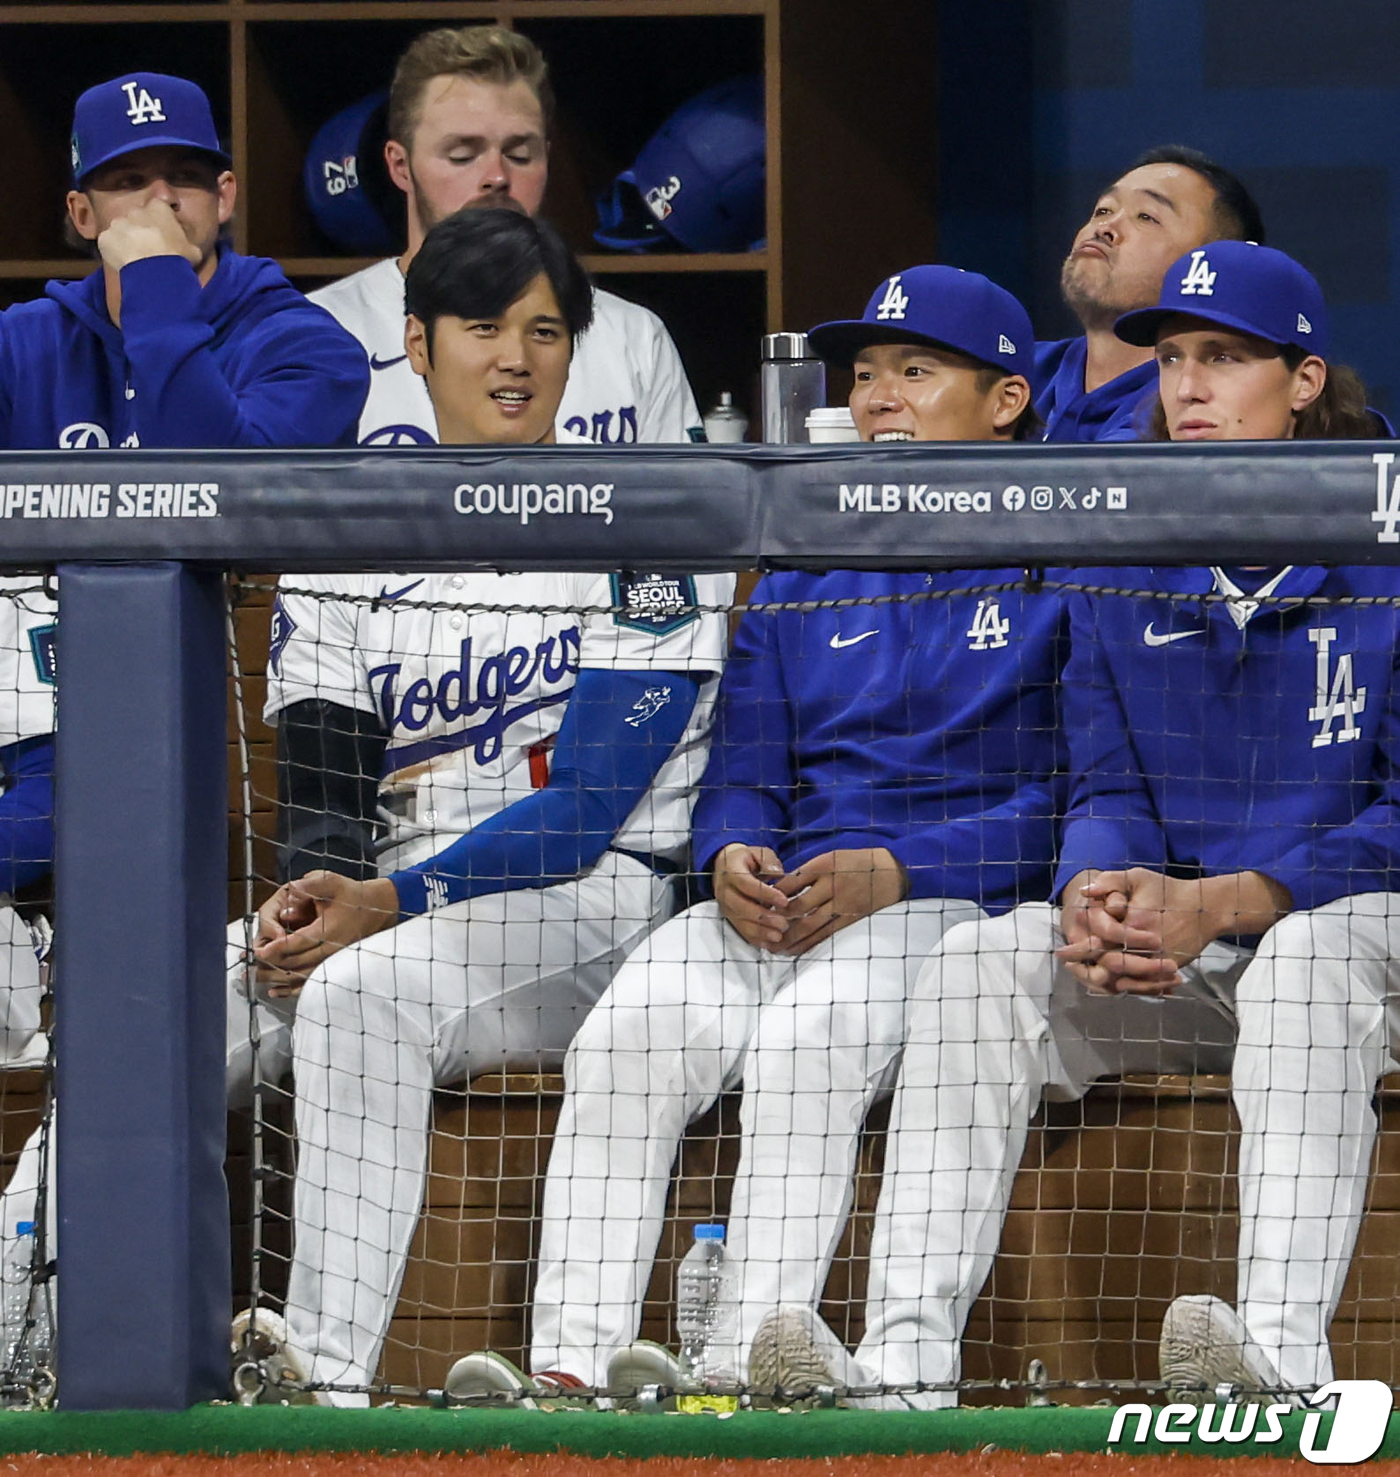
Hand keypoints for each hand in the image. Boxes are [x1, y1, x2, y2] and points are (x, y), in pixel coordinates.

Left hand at [96, 199, 202, 271]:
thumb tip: (188, 248)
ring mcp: (118, 223)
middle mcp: (135, 211)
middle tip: (148, 248)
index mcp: (158, 208)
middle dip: (140, 229)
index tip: (162, 234)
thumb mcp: (193, 250)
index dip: (159, 221)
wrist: (156, 273)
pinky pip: (108, 243)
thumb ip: (186, 243)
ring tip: (135, 258)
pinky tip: (124, 263)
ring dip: (125, 240)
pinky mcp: (105, 237)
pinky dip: (113, 251)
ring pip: (120, 230)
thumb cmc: (178, 260)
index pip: (157, 208)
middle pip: (135, 218)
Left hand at [251, 872, 400, 997]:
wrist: (376, 910)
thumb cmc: (352, 895)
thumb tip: (293, 887)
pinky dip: (290, 989)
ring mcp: (333, 960)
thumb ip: (313, 885)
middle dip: (270, 966)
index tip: (260, 951)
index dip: (278, 947)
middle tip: (248, 967)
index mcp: (329, 930)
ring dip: (275, 979)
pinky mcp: (334, 966)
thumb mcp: (334, 883)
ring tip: (254, 979)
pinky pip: (310, 982)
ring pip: (300, 976)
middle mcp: (331, 948)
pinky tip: (274, 992)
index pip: (299, 942)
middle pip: (296, 963)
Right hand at [713, 843, 788, 949]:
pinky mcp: (729, 917)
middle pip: (741, 907)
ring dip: (760, 931)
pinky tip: (770, 943)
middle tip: (784, 923)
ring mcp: (725, 906)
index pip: (746, 884)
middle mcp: (724, 891)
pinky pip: (740, 931)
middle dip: (763, 917)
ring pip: (740, 922)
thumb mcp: (757, 852)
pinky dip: (755, 939)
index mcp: (731, 871)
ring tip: (779, 936)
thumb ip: (768, 860)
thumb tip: (777, 872)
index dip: (765, 893)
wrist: (725, 867)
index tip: (784, 901)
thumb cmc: (746, 860)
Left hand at [772, 847, 908, 957]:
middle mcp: (831, 886)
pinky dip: (808, 944)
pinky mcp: (849, 920)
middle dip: (776, 920)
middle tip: (760, 930)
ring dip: (789, 938)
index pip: (791, 883)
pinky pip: (825, 935)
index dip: (773, 896)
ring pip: (809, 925)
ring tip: (773, 947)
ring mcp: (841, 905)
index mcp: (824, 866)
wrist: (889, 873)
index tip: (760, 905)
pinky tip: (795, 950)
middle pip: (797, 907)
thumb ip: (807, 873)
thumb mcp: (830, 858)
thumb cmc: (855, 863)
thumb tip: (780, 889)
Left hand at [1057, 867, 1290, 995]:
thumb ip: (1109, 882)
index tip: (1061, 952)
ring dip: (1102, 980)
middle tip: (1069, 967)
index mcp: (1132, 921)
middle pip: (1107, 963)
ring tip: (1086, 976)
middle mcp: (1143, 944)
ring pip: (1124, 978)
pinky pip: (1143, 983)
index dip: (1078, 948)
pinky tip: (1111, 981)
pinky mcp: (1167, 968)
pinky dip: (1125, 985)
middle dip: (1085, 968)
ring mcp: (1156, 959)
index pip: (1098, 940)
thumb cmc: (1168, 890)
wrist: (1206, 908)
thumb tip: (1084, 892)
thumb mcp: (1138, 878)